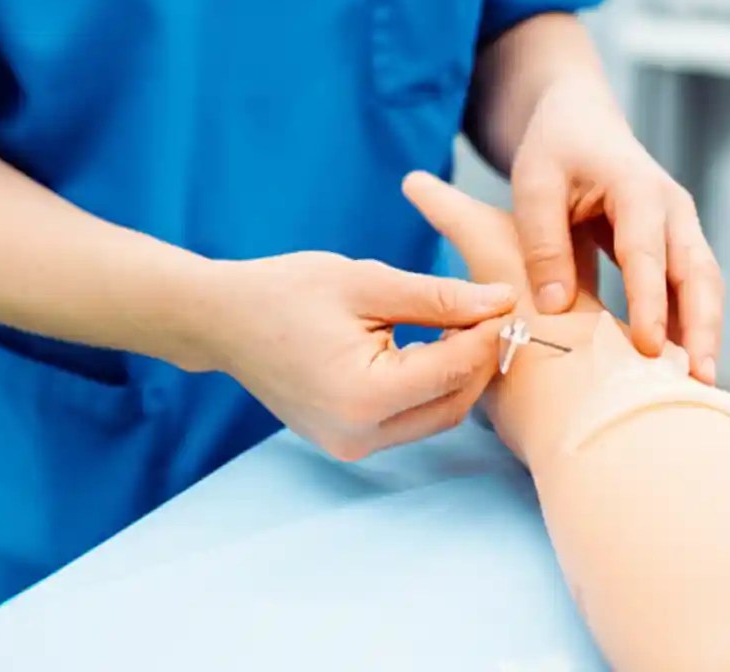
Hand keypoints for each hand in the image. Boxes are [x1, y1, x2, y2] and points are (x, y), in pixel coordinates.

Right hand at [207, 252, 516, 460]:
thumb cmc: (286, 293)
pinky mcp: (347, 443)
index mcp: (364, 396)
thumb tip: (501, 301)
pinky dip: (429, 387)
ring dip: (458, 376)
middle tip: (492, 314)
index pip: (454, 370)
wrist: (223, 320)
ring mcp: (351, 446)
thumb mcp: (367, 283)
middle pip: (454, 403)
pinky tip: (434, 349)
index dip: (488, 334)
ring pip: (436, 417)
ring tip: (465, 326)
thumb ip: (439, 297)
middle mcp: (360, 435)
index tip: (506, 300)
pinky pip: (409, 420)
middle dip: (480, 360)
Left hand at [511, 74, 723, 382]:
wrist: (580, 121)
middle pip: (698, 271)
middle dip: (703, 326)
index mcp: (636, 187)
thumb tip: (557, 307)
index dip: (650, 300)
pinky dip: (692, 325)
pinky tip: (683, 367)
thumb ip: (544, 242)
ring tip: (700, 387)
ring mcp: (680, 227)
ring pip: (704, 284)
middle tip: (698, 379)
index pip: (646, 251)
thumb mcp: (534, 184)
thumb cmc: (554, 150)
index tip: (648, 346)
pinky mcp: (675, 246)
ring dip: (705, 332)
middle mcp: (671, 208)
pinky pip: (691, 289)